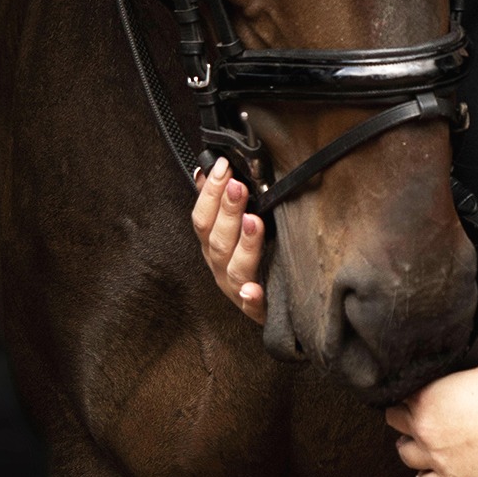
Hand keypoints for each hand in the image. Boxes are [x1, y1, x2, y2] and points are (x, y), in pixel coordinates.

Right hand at [191, 157, 267, 323]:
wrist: (273, 304)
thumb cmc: (251, 261)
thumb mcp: (233, 229)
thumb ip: (219, 203)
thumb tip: (206, 170)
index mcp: (213, 246)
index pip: (203, 218)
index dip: (210, 192)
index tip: (223, 167)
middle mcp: (220, 267)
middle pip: (217, 240)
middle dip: (227, 211)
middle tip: (238, 186)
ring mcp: (236, 289)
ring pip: (235, 267)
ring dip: (244, 243)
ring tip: (253, 222)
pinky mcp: (256, 309)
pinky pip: (251, 306)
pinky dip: (250, 297)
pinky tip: (252, 290)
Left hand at [384, 353, 477, 476]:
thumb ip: (456, 365)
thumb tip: (448, 364)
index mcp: (428, 395)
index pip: (398, 390)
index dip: (407, 387)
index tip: (415, 388)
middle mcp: (426, 428)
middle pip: (395, 419)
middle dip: (405, 412)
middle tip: (418, 409)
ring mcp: (439, 458)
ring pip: (405, 453)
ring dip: (411, 442)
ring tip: (422, 437)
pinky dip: (425, 474)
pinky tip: (431, 466)